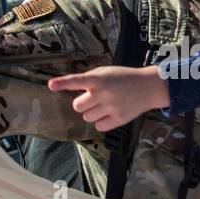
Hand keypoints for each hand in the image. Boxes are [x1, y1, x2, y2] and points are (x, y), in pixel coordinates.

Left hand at [47, 65, 170, 130]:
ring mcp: (111, 107)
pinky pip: (98, 126)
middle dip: (82, 103)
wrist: (148, 87)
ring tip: (104, 105)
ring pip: (87, 117)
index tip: (51, 85)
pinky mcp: (118, 119)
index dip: (63, 83)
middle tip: (93, 99)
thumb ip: (89, 80)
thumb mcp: (106, 72)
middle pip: (78, 106)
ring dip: (91, 112)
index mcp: (100, 78)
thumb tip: (70, 89)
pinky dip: (100, 122)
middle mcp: (104, 93)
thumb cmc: (123, 78)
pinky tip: (109, 113)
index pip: (77, 80)